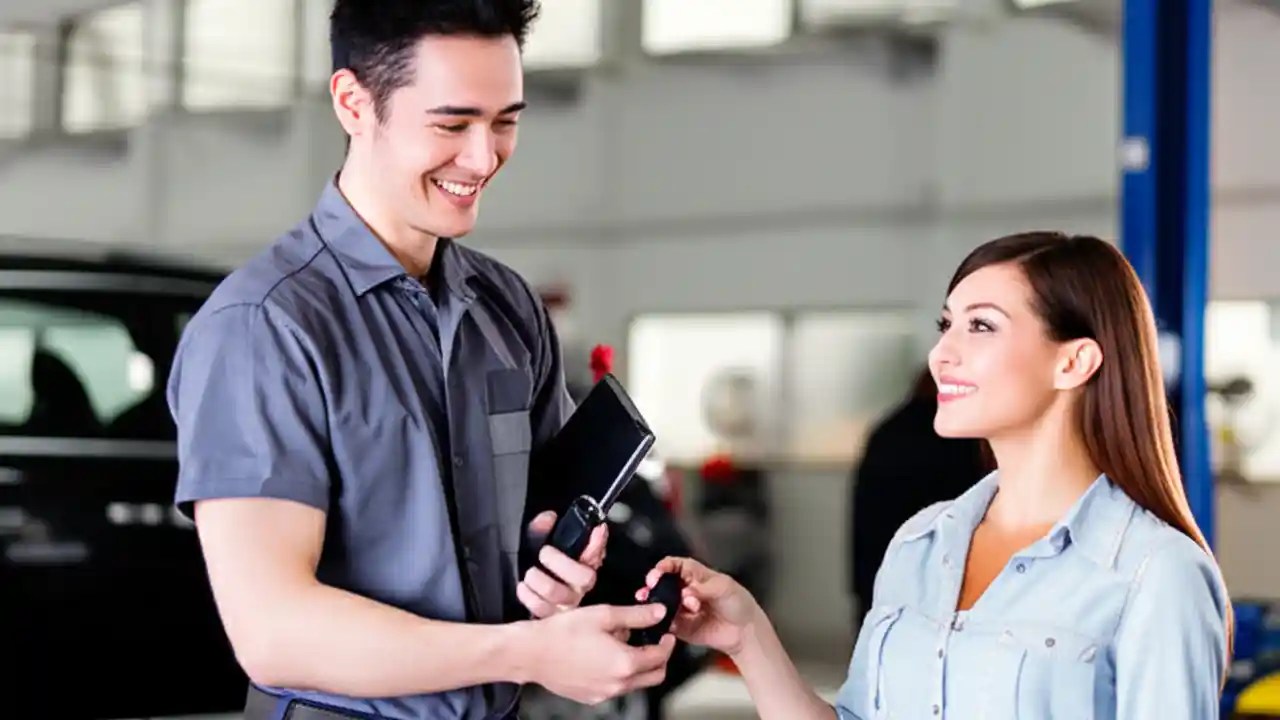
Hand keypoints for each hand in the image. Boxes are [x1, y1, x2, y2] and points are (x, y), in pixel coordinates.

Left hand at [517, 510, 607, 617]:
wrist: (524, 591)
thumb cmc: (536, 566)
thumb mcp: (539, 543)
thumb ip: (544, 528)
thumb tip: (548, 518)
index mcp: (581, 567)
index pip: (597, 554)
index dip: (597, 545)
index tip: (596, 531)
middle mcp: (578, 588)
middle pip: (584, 579)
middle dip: (561, 563)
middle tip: (545, 553)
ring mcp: (566, 606)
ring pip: (560, 596)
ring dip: (541, 581)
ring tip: (531, 573)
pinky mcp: (550, 618)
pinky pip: (543, 611)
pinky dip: (530, 597)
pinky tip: (524, 588)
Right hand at [523, 604, 676, 704]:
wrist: (531, 653)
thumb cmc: (563, 632)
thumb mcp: (603, 615)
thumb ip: (635, 615)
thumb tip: (659, 612)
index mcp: (625, 663)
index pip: (661, 656)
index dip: (667, 643)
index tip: (666, 633)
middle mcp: (618, 684)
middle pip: (654, 676)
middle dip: (659, 659)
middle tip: (654, 642)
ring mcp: (604, 694)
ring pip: (635, 683)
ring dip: (639, 666)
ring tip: (624, 644)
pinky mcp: (590, 697)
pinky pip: (615, 688)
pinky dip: (620, 675)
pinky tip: (606, 656)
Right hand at [636, 556, 759, 656]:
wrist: (745, 631)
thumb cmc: (738, 602)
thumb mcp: (724, 588)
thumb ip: (703, 589)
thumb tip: (685, 594)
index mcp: (694, 574)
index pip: (674, 565)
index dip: (664, 566)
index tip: (658, 572)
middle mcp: (683, 590)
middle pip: (662, 584)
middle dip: (654, 585)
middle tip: (652, 588)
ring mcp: (680, 609)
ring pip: (661, 604)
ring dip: (658, 604)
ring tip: (662, 607)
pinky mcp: (680, 627)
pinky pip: (667, 623)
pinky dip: (663, 622)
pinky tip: (666, 621)